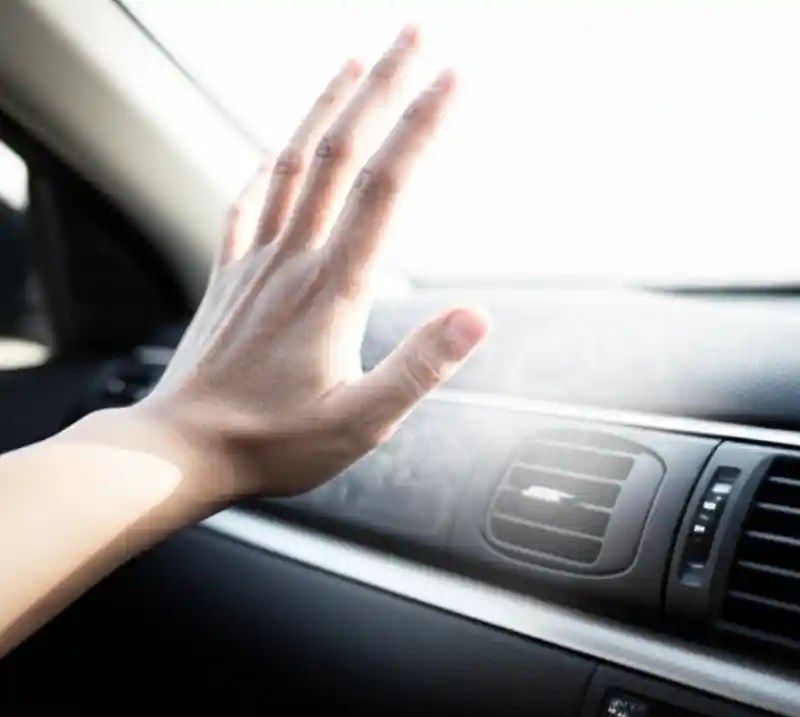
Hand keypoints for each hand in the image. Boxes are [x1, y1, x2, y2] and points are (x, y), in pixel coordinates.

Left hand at [132, 25, 487, 499]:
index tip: (455, 78)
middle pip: (344, 152)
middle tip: (417, 36)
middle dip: (384, 86)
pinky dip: (272, 164)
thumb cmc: (274, 444)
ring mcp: (258, 261)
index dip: (424, 126)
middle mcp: (295, 258)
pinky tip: (281, 148)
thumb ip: (422, 368)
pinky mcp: (231, 276)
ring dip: (329, 105)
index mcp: (336, 288)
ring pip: (296, 162)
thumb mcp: (363, 422)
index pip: (389, 188)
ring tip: (357, 60)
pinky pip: (250, 202)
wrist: (178, 449)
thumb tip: (478, 317)